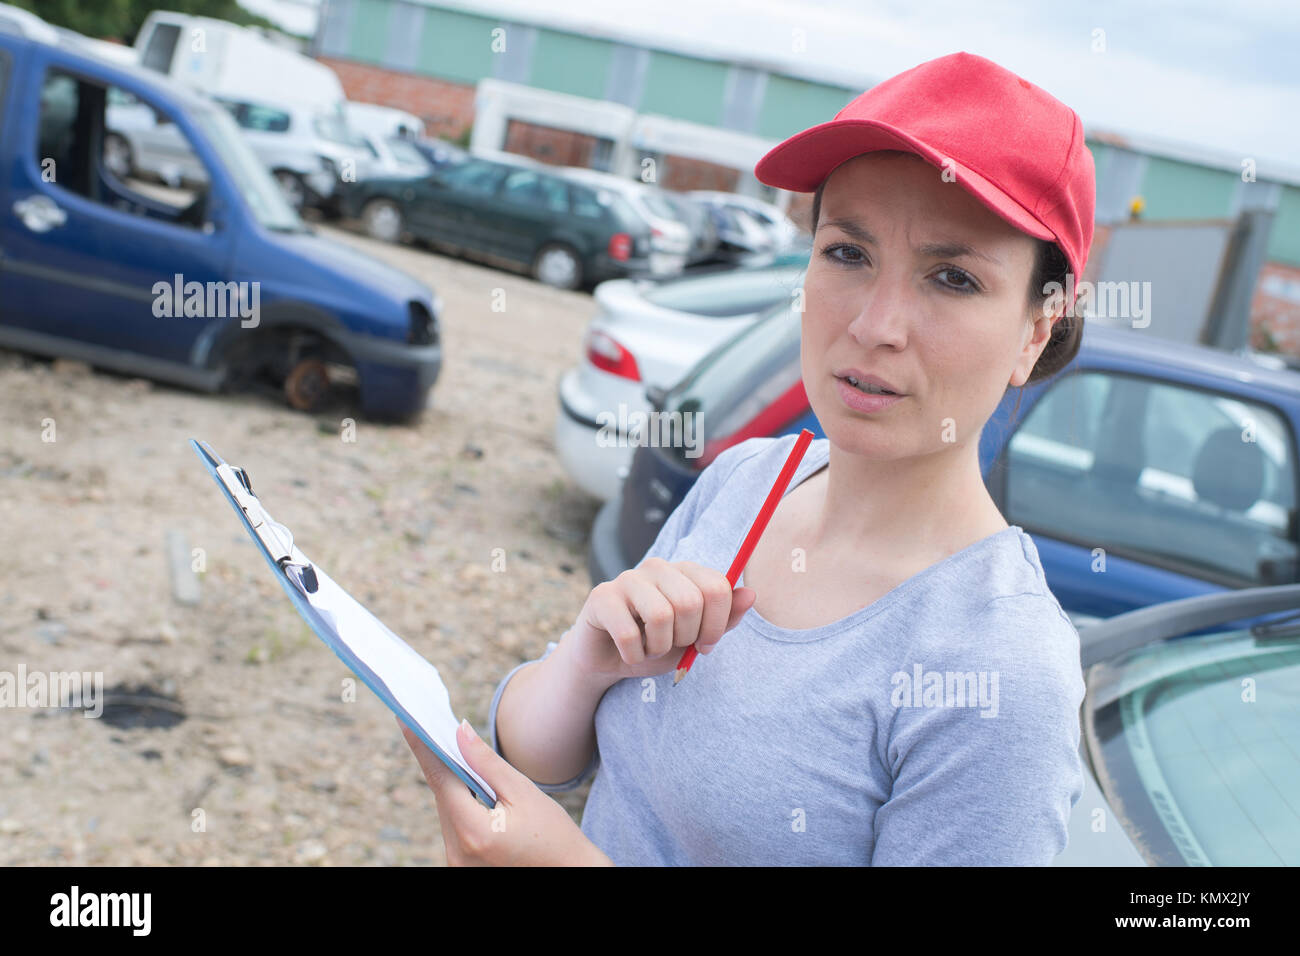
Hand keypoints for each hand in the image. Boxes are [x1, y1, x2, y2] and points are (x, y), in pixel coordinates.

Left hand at [399, 717, 612, 866]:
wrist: (568, 871)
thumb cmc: (553, 833)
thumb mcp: (523, 792)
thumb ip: (487, 762)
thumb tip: (459, 732)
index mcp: (474, 832)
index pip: (441, 780)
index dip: (424, 747)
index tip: (407, 721)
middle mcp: (458, 853)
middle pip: (442, 796)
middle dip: (440, 761)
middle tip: (429, 725)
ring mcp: (458, 863)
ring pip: (446, 811)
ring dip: (450, 783)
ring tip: (447, 749)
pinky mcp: (462, 865)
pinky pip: (454, 826)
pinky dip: (458, 802)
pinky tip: (464, 782)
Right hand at [567, 557, 756, 681]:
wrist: (609, 660)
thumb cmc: (656, 644)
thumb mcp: (696, 638)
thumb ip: (725, 619)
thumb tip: (751, 594)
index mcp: (685, 571)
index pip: (717, 587)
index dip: (716, 625)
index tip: (704, 645)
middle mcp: (658, 567)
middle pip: (690, 602)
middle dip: (685, 638)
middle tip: (671, 645)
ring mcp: (627, 578)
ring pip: (660, 616)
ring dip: (658, 648)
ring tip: (649, 647)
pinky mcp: (601, 596)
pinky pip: (629, 634)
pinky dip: (634, 655)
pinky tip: (628, 652)